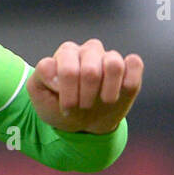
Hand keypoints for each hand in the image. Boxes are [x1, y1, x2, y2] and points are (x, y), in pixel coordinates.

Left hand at [27, 39, 142, 133]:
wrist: (81, 122)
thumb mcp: (39, 95)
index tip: (64, 108)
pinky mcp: (129, 68)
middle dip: (85, 96)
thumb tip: (56, 71)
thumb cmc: (58, 106)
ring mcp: (109, 58)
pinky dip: (127, 82)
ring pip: (114, 64)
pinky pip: (134, 64)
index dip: (67, 94)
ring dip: (107, 91)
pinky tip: (118, 95)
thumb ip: (40, 78)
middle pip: (90, 70)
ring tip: (102, 102)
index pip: (66, 68)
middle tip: (82, 107)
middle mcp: (87, 51)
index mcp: (65, 54)